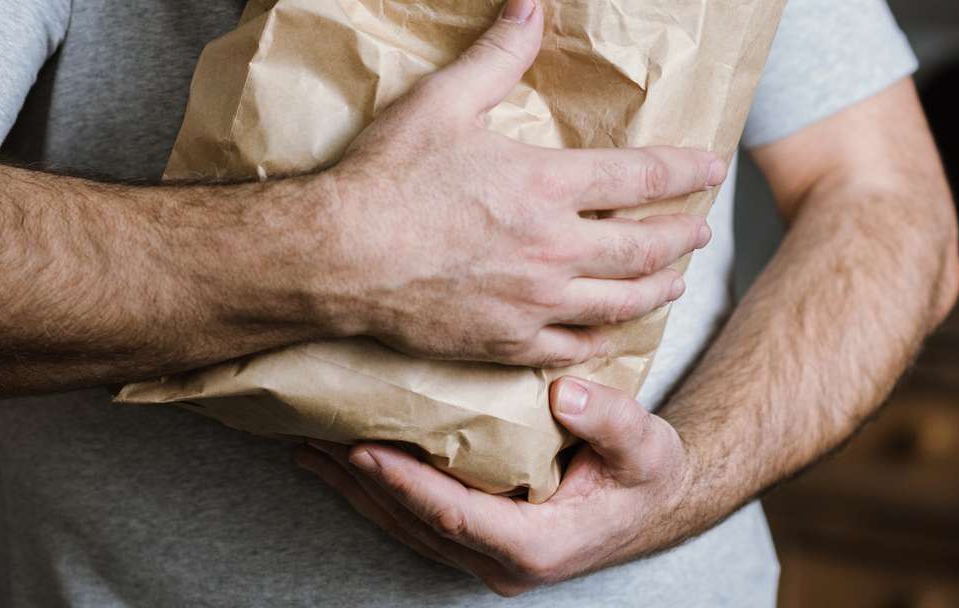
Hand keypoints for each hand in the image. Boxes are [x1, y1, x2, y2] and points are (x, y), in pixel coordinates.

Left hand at [294, 375, 690, 594]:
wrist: (648, 499)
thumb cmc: (643, 471)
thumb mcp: (644, 443)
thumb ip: (610, 420)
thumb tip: (568, 395)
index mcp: (538, 545)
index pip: (455, 515)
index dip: (405, 483)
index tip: (363, 449)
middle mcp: (502, 562)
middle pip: (415, 524)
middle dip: (361, 481)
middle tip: (316, 435)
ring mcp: (483, 556)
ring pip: (403, 527)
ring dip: (355, 488)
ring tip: (309, 445)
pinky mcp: (473, 540)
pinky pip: (412, 519)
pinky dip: (371, 491)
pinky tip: (340, 460)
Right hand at [321, 0, 723, 366]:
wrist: (338, 256)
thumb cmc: (389, 174)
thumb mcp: (445, 99)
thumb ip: (498, 54)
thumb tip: (530, 3)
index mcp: (545, 185)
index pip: (641, 177)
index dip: (684, 171)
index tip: (712, 167)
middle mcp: (553, 249)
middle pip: (644, 249)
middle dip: (682, 236)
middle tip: (701, 230)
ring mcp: (534, 304)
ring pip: (620, 305)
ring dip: (658, 290)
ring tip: (675, 281)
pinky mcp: (506, 344)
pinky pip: (575, 350)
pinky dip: (605, 340)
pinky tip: (610, 333)